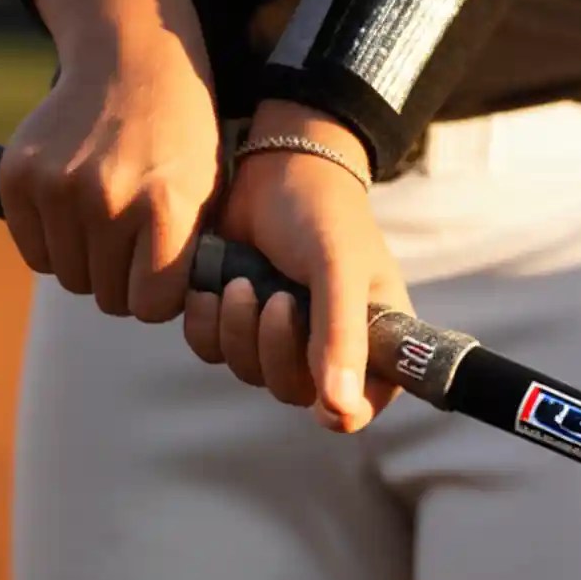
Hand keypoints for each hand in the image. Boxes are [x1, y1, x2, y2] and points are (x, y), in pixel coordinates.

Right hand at [0, 33, 220, 321]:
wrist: (131, 59)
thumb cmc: (180, 134)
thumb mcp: (206, 193)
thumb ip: (187, 257)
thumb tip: (164, 315)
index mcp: (165, 209)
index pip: (148, 307)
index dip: (156, 296)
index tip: (160, 274)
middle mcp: (108, 200)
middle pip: (105, 296)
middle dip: (121, 280)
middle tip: (132, 243)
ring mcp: (58, 187)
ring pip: (67, 276)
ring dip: (86, 260)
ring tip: (105, 221)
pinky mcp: (18, 176)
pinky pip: (33, 250)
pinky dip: (52, 240)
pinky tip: (74, 208)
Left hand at [183, 101, 413, 432]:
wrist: (276, 167)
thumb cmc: (325, 214)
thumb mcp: (339, 269)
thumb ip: (341, 335)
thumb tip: (338, 408)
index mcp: (371, 340)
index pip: (359, 408)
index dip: (340, 412)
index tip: (320, 395)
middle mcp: (327, 346)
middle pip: (294, 393)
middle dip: (275, 351)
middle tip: (275, 300)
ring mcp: (279, 335)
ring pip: (248, 372)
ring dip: (239, 332)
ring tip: (242, 282)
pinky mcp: (235, 319)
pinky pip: (213, 350)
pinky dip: (209, 324)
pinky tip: (214, 287)